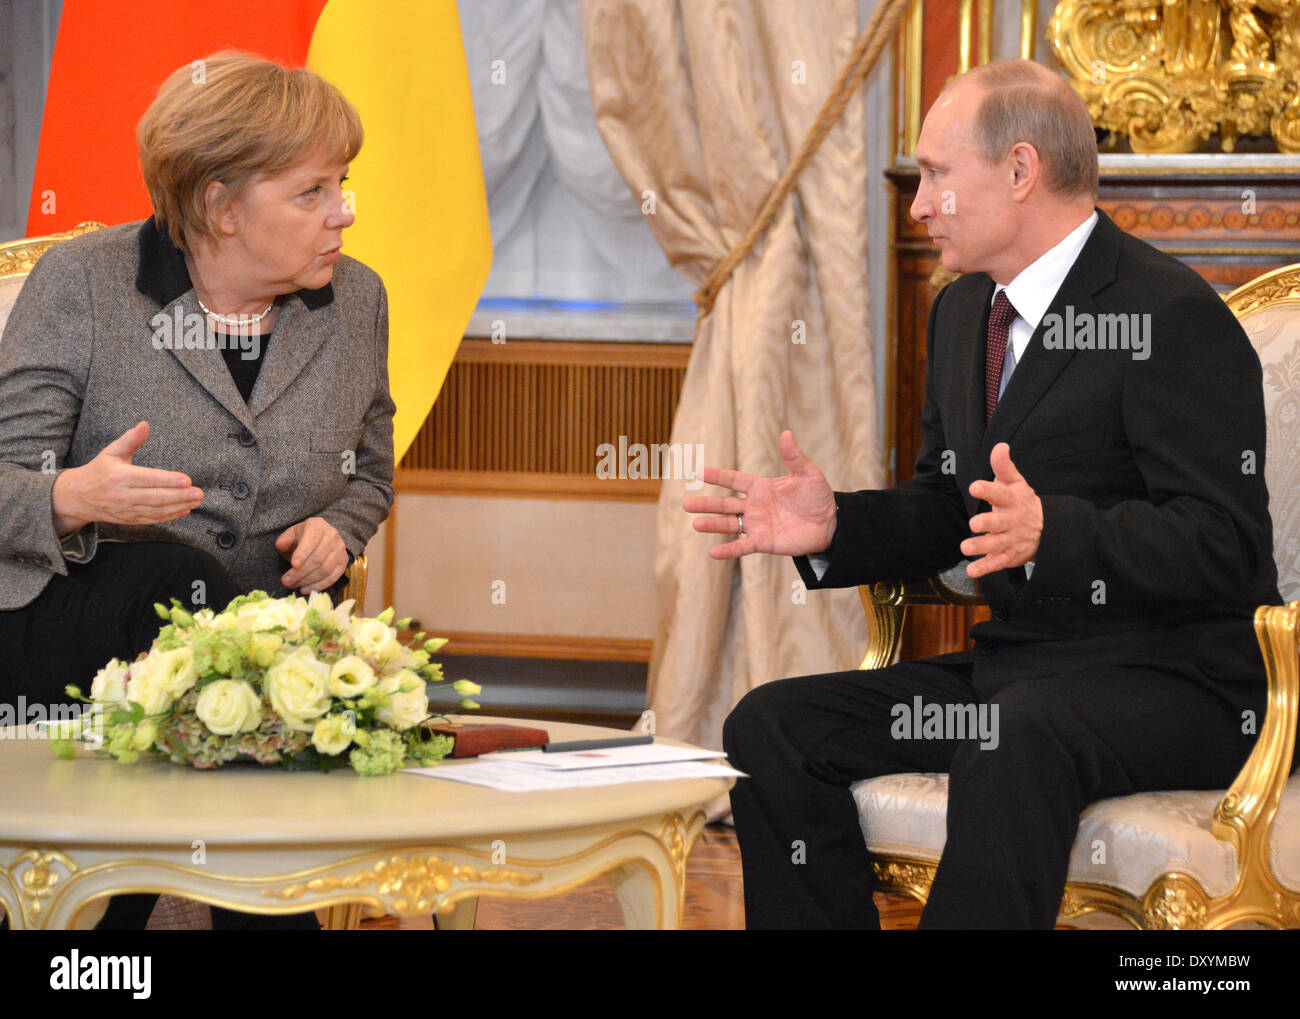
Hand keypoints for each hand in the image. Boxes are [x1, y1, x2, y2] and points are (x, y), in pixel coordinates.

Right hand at [50, 421, 202, 534]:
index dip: (168, 480)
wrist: (76, 497)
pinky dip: (169, 516)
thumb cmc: (98, 471)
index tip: (187, 480)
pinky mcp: (128, 520)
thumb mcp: (111, 452)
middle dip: (179, 496)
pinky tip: (184, 510)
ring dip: (178, 507)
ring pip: (156, 510)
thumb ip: (130, 440)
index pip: (148, 479)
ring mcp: (126, 510)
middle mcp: (122, 495)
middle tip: (199, 493)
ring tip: (196, 501)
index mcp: (119, 476)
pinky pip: (152, 519)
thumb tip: (145, 424)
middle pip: (155, 497)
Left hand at [276, 516, 347, 593]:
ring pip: (325, 570)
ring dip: (308, 581)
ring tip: (294, 586)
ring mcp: (340, 550)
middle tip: (286, 581)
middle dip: (300, 573)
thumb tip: (281, 545)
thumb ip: (284, 540)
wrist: (322, 538)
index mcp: (317, 526)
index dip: (303, 554)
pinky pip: (333, 577)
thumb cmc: (303, 537)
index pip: (311, 541)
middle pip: (318, 558)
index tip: (293, 565)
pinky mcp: (343, 562)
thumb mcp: (291, 534)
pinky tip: (306, 590)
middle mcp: (332, 536)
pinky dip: (319, 586)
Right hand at [682, 430, 836, 559]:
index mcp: (761, 487)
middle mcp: (755, 506)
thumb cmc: (818, 497)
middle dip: (706, 504)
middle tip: (686, 505)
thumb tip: (786, 433)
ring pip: (729, 524)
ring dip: (712, 525)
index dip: (717, 476)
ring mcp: (757, 525)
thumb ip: (794, 457)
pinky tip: (712, 552)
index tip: (697, 472)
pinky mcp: (764, 543)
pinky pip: (742, 547)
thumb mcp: (808, 474)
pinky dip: (728, 550)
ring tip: (696, 524)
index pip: (734, 480)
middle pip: (725, 504)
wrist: (830, 524)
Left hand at [962, 442, 1041, 578]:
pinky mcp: (1009, 555)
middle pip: (999, 523)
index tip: (974, 487)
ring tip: (965, 548)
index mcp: (1012, 500)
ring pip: (997, 544)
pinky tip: (972, 571)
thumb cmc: (1021, 501)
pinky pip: (997, 563)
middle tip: (974, 524)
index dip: (988, 490)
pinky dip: (986, 568)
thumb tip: (1000, 446)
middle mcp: (1012, 521)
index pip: (1000, 494)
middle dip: (987, 524)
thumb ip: (1003, 466)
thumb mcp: (1015, 482)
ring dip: (982, 547)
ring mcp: (1011, 539)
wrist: (1047, 528)